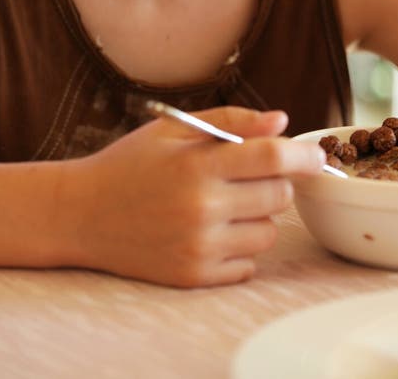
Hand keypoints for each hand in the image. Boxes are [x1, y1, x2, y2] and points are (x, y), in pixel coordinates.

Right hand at [64, 106, 325, 287]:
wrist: (80, 214)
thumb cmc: (130, 164)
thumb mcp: (174, 129)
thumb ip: (231, 122)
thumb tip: (282, 121)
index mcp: (197, 165)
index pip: (272, 158)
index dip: (304, 155)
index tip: (317, 156)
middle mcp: (201, 209)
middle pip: (278, 196)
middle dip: (275, 182)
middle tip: (248, 174)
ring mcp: (199, 247)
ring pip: (269, 233)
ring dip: (259, 216)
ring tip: (223, 203)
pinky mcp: (193, 277)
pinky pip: (248, 265)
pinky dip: (240, 247)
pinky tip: (211, 230)